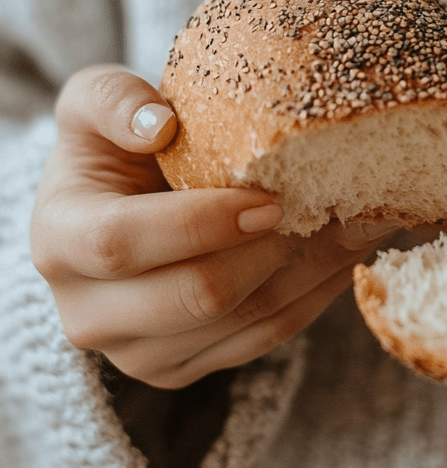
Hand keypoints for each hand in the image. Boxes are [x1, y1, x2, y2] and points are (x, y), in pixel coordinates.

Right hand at [31, 65, 390, 388]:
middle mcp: (91, 313)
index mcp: (61, 242)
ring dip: (315, 269)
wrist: (115, 213)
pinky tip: (350, 249)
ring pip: (246, 323)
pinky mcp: (188, 367)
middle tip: (335, 204)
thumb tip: (161, 124)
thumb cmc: (113, 150)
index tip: (269, 197)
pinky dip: (319, 292)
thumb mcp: (95, 106)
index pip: (126, 243)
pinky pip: (268, 338)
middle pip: (198, 296)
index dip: (202, 223)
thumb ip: (114, 100)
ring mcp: (140, 352)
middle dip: (275, 250)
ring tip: (364, 220)